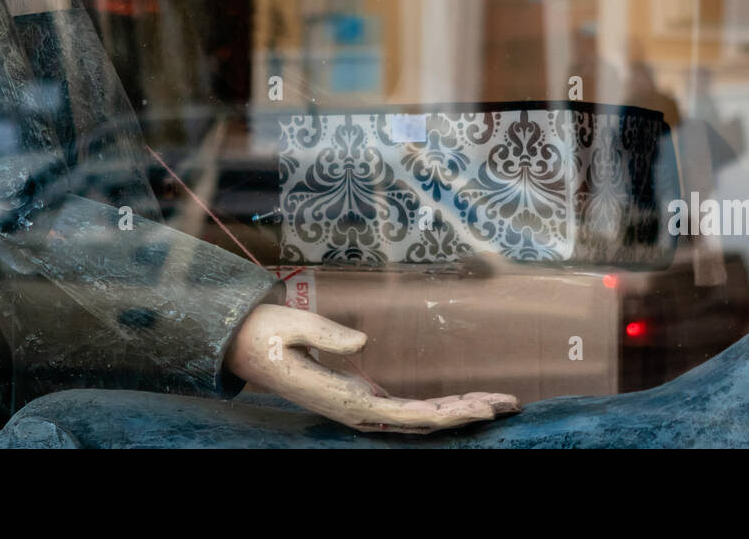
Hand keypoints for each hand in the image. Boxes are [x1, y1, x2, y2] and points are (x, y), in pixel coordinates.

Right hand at [225, 304, 519, 433]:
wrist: (242, 344)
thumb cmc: (264, 334)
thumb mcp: (289, 327)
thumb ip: (325, 335)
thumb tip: (362, 342)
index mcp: (341, 399)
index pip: (404, 415)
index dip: (444, 415)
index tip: (478, 409)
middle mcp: (355, 410)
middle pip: (421, 420)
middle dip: (465, 413)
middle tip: (506, 404)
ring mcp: (359, 405)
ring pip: (417, 417)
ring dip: (457, 411)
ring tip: (496, 403)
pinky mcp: (360, 395)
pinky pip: (405, 407)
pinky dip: (437, 406)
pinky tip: (461, 402)